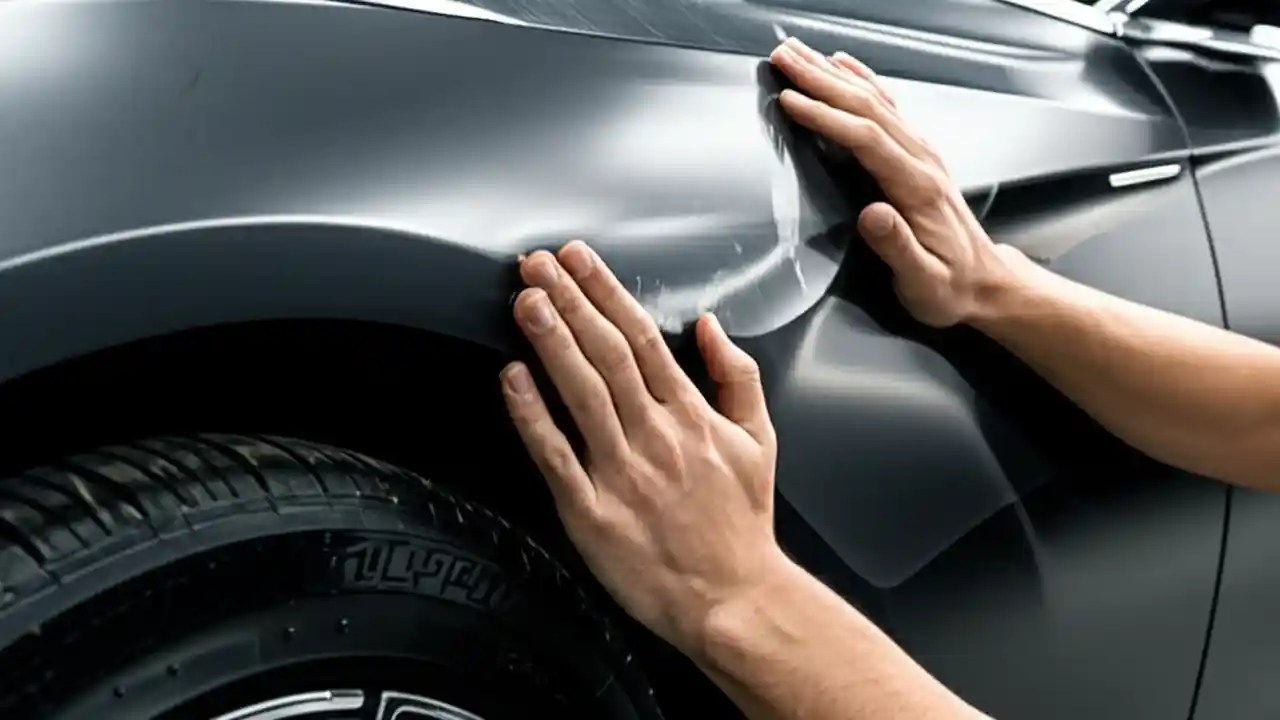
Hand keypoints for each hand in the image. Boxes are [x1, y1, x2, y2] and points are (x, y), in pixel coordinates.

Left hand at [500, 241, 786, 655]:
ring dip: (551, 341)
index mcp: (691, 416)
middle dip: (570, 301)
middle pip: (606, 353)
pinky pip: (556, 455)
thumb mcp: (760, 440)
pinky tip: (513, 378)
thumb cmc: (742, 525)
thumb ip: (737, 376)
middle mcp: (655, 436)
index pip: (642, 337)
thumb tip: (709, 325)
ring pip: (581, 393)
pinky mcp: (592, 513)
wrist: (734, 599)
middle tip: (536, 264)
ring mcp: (622, 473)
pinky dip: (533, 414)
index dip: (605, 292)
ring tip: (526, 300)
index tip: (577, 259)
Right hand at [769, 37, 1022, 327]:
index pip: (866, 140)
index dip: (826, 117)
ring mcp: (922, 153)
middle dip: (821, 80)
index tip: (791, 101)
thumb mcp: (923, 283)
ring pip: (875, 100)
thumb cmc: (949, 287)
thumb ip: (897, 248)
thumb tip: (871, 215)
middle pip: (867, 107)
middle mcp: (922, 161)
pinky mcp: (917, 154)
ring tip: (798, 54)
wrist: (984, 284)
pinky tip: (844, 67)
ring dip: (834, 74)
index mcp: (918, 189)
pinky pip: (887, 107)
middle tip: (783, 58)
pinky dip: (862, 81)